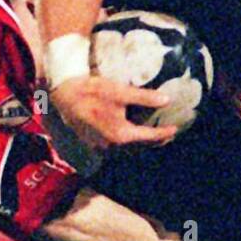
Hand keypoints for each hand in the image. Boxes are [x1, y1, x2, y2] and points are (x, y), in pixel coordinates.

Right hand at [50, 75, 177, 149]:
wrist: (65, 95)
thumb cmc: (93, 91)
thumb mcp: (120, 92)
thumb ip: (144, 98)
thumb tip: (167, 100)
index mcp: (121, 135)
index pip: (149, 137)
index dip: (164, 133)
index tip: (175, 129)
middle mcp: (113, 146)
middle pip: (139, 147)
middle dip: (154, 141)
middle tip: (167, 135)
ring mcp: (102, 147)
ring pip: (127, 149)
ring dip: (140, 144)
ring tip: (151, 135)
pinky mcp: (94, 144)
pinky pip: (116, 147)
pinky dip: (127, 143)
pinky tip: (130, 134)